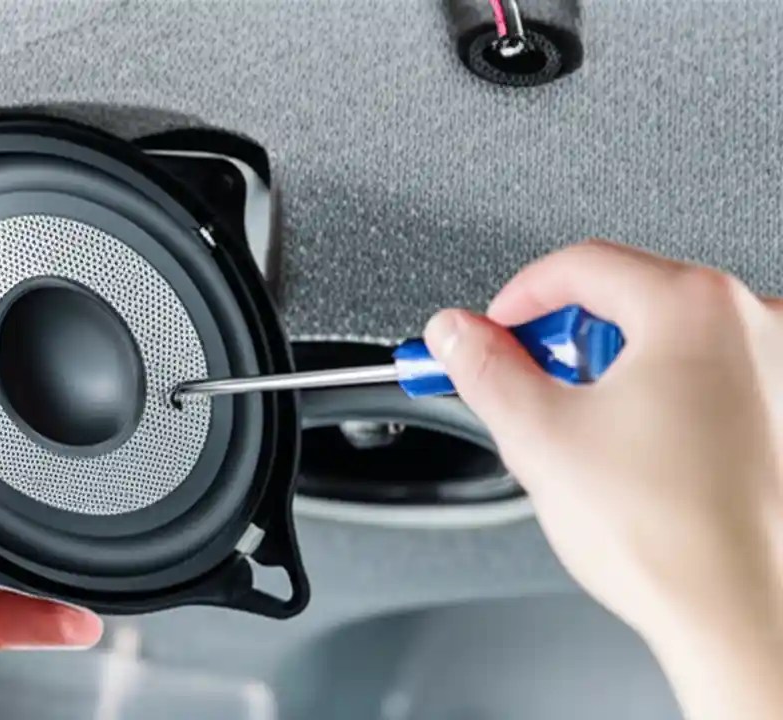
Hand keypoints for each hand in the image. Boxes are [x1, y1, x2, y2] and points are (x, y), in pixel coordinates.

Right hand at [423, 241, 782, 719]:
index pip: (580, 265)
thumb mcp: (536, 434)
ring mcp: (781, 370)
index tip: (487, 332)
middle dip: (559, 339)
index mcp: (693, 308)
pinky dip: (660, 395)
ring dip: (610, 368)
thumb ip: (482, 366)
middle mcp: (754, 323)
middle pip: (627, 296)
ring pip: (668, 340)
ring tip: (577, 429)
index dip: (513, 300)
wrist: (739, 615)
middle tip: (519, 381)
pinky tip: (631, 450)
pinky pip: (708, 377)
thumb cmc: (669, 537)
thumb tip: (456, 334)